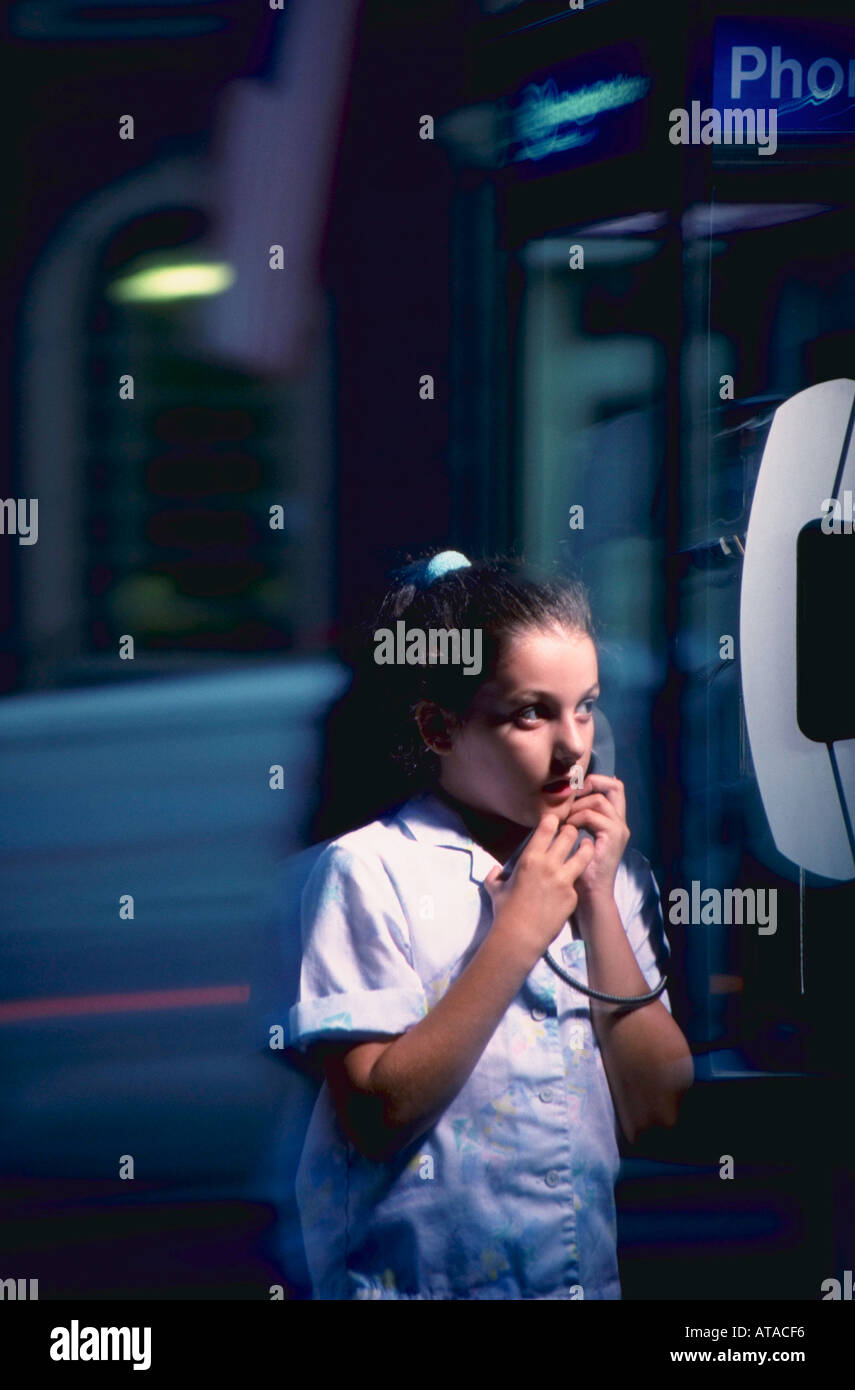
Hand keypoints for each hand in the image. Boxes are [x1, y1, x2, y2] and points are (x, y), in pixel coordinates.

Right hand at [483, 812, 595, 961]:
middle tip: (570, 834)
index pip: (548, 826)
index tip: (553, 823)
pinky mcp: (573, 895)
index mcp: (530, 858)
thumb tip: (495, 870)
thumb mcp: (495, 889)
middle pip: (570, 834)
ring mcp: (564, 880)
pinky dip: (574, 880)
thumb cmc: (505, 911)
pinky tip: (570, 885)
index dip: (552, 821)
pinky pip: (577, 881)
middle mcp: (550, 865)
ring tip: (586, 846)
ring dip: (585, 847)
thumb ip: (495, 876)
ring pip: (584, 853)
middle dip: (571, 831)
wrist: (520, 937)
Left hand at [564, 774, 629, 901]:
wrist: (590, 894)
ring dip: (577, 806)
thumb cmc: (580, 869)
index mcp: (614, 821)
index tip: (574, 791)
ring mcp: (619, 829)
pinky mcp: (613, 837)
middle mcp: (620, 823)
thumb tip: (564, 799)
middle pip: (614, 786)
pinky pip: (592, 816)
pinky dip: (575, 818)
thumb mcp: (580, 837)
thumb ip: (578, 818)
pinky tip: (567, 828)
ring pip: (599, 800)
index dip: (594, 781)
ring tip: (565, 819)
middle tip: (569, 799)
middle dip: (589, 786)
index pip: (614, 787)